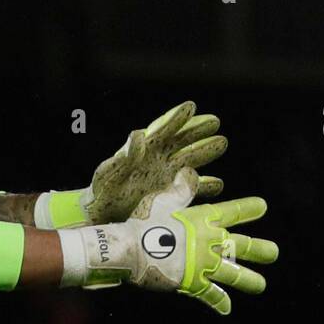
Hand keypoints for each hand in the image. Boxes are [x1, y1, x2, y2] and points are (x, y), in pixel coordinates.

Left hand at [38, 101, 226, 227]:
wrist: (102, 216)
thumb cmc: (101, 194)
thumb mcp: (109, 175)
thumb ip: (125, 157)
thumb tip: (138, 135)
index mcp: (142, 153)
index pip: (161, 131)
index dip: (176, 119)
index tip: (190, 107)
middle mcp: (156, 161)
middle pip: (180, 142)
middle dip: (196, 131)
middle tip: (214, 121)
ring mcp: (164, 177)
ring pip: (188, 161)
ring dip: (204, 152)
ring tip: (222, 142)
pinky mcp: (169, 195)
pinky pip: (189, 189)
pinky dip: (203, 186)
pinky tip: (217, 184)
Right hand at [60, 168, 277, 314]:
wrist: (130, 248)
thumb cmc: (144, 222)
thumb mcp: (164, 199)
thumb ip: (181, 189)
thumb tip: (189, 171)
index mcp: (203, 218)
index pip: (232, 212)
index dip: (248, 209)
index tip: (262, 206)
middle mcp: (210, 241)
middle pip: (243, 245)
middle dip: (260, 249)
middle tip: (273, 253)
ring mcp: (204, 264)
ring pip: (234, 273)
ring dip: (249, 280)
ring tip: (261, 285)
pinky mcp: (194, 283)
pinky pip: (211, 294)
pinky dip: (219, 302)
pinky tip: (227, 308)